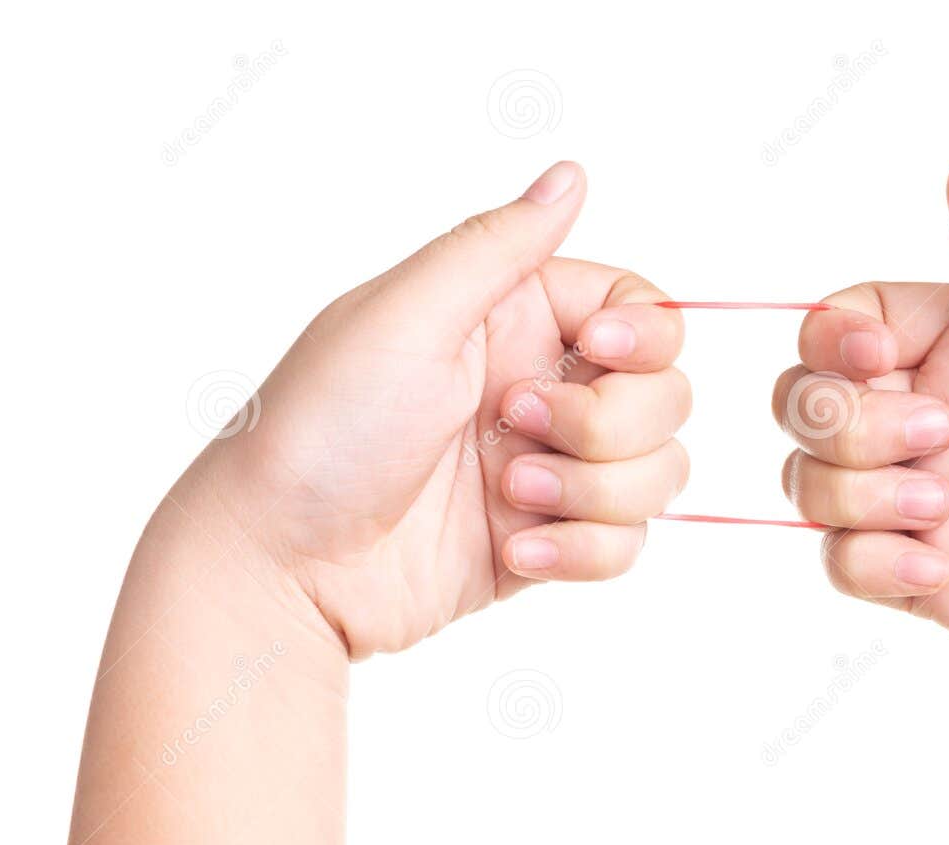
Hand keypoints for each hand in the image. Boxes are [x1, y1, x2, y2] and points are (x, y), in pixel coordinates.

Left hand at [186, 162, 690, 657]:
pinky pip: (625, 544)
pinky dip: (582, 552)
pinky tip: (515, 551)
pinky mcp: (548, 541)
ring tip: (509, 498)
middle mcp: (542, 387)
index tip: (599, 350)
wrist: (285, 566)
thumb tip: (570, 175)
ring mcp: (550, 470)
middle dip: (611, 424)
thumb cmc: (323, 431)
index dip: (644, 332)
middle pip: (664, 395)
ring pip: (656, 473)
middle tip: (519, 427)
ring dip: (595, 492)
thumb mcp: (406, 316)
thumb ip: (497, 246)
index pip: (638, 306)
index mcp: (510, 318)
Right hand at [776, 159, 948, 686]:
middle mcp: (937, 416)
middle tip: (935, 441)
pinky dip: (873, 563)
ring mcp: (926, 498)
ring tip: (942, 513)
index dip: (833, 338)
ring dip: (857, 495)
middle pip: (808, 401)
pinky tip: (942, 571)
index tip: (871, 359)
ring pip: (810, 482)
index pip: (847, 321)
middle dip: (846, 424)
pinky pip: (840, 560)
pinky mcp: (923, 574)